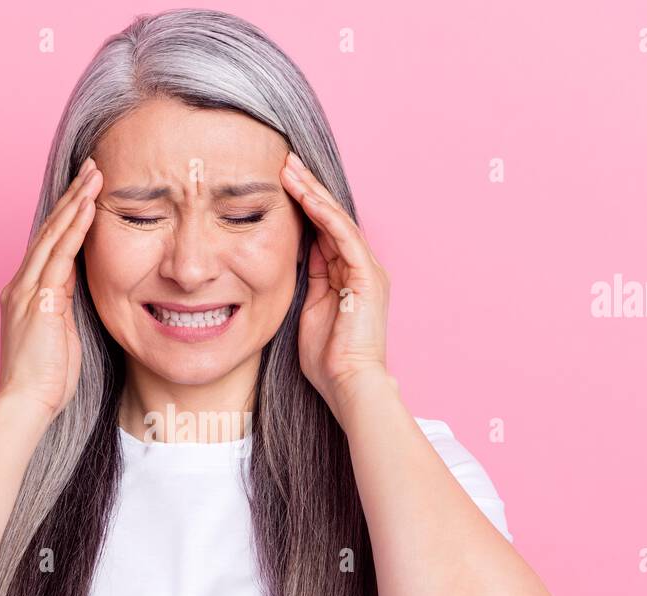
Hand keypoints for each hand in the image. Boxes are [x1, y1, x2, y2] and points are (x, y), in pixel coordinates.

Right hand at [0, 157, 102, 425]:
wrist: (25, 404)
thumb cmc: (45, 382)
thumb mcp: (59, 337)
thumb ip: (64, 311)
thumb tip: (77, 295)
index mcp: (25, 295)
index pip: (49, 246)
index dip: (67, 216)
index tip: (85, 192)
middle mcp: (21, 286)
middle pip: (49, 230)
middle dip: (71, 197)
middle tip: (91, 167)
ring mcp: (27, 290)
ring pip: (54, 235)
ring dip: (76, 202)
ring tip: (94, 174)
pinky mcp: (39, 299)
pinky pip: (60, 254)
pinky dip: (75, 227)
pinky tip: (89, 205)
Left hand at [279, 151, 392, 422]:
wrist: (350, 383)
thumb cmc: (328, 360)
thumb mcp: (309, 311)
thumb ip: (308, 283)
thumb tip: (293, 259)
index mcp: (346, 276)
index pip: (322, 230)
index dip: (301, 205)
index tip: (279, 183)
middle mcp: (360, 267)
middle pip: (330, 217)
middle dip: (307, 188)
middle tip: (284, 161)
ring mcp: (367, 270)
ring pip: (337, 219)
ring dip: (312, 192)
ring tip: (290, 167)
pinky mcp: (367, 276)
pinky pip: (343, 235)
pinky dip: (323, 213)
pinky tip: (305, 194)